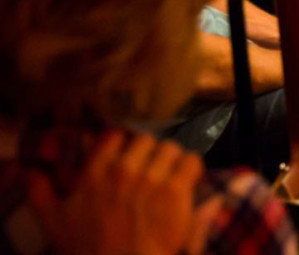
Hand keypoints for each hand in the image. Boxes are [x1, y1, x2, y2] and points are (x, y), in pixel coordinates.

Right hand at [25, 131, 218, 254]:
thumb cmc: (88, 249)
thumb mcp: (54, 221)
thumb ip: (40, 191)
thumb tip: (28, 171)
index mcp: (95, 173)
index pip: (116, 135)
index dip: (125, 144)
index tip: (130, 156)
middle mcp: (123, 170)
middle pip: (147, 140)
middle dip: (151, 155)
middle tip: (153, 172)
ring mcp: (150, 179)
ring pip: (171, 148)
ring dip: (172, 162)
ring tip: (170, 179)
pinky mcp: (174, 191)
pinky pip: (191, 161)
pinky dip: (191, 170)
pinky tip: (186, 183)